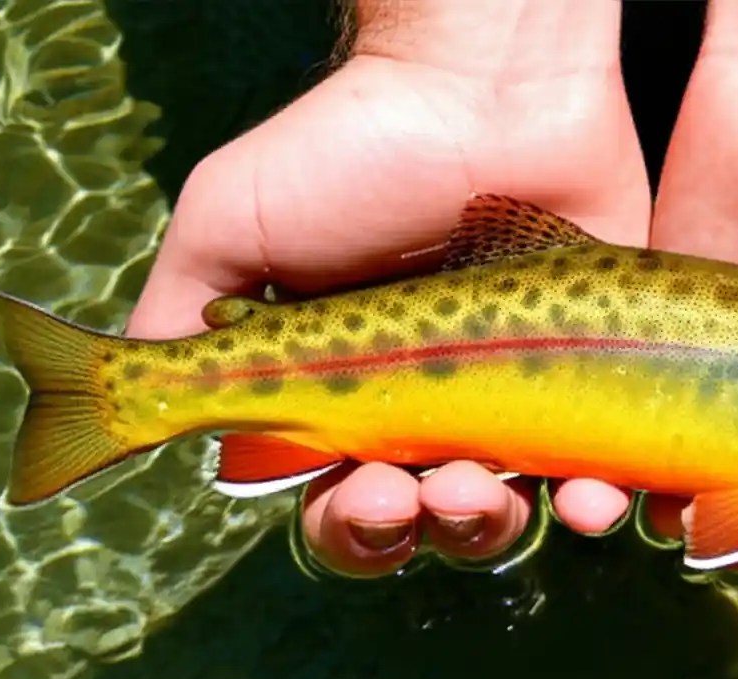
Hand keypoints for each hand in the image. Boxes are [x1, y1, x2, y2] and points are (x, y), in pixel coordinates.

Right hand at [124, 0, 650, 576]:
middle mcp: (426, 407)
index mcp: (344, 392)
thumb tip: (140, 413)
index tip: (364, 494)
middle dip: (418, 530)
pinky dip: (590, 505)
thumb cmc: (350, 151)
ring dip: (490, 527)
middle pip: (423, 525)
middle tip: (424, 493)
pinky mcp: (588, 379)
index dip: (349, 526)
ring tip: (485, 486)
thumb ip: (176, 321)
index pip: (337, 502)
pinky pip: (596, 474)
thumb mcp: (228, 224)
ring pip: (507, 512)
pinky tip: (586, 499)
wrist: (483, 89)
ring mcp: (513, 398)